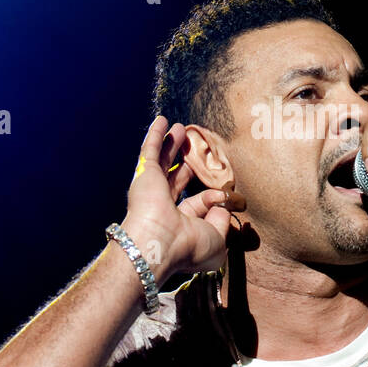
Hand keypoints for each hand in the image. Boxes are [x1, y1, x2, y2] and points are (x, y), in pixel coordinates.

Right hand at [122, 115, 245, 278]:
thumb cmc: (189, 246)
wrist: (160, 244)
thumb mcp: (217, 238)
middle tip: (194, 151)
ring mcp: (153, 189)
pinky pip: (150, 149)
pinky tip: (162, 120)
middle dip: (186, 165)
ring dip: (172, 144)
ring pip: (164, 161)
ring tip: (182, 129)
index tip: (222, 193)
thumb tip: (223, 204)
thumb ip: (222, 220)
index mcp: (180, 224)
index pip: (197, 204)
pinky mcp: (145, 174)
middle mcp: (164, 207)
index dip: (211, 197)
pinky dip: (155, 134)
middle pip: (177, 179)